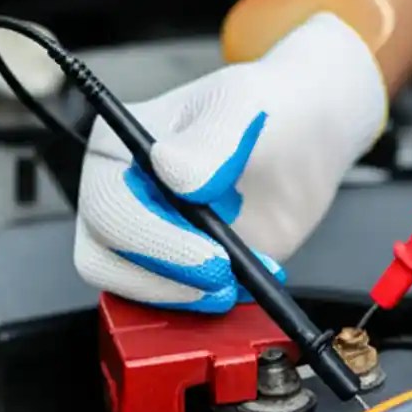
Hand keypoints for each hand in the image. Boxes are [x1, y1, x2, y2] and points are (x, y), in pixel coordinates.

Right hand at [74, 13, 384, 311]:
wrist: (308, 137)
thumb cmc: (270, 107)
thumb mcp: (246, 107)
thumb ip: (212, 138)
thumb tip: (171, 169)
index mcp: (118, 149)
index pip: (106, 206)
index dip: (150, 238)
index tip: (209, 252)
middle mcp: (123, 196)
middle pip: (103, 259)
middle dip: (164, 277)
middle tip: (224, 276)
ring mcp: (148, 237)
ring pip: (130, 290)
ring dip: (185, 296)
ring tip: (242, 277)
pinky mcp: (178, 269)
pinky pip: (171, 303)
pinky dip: (206, 304)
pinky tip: (246, 282)